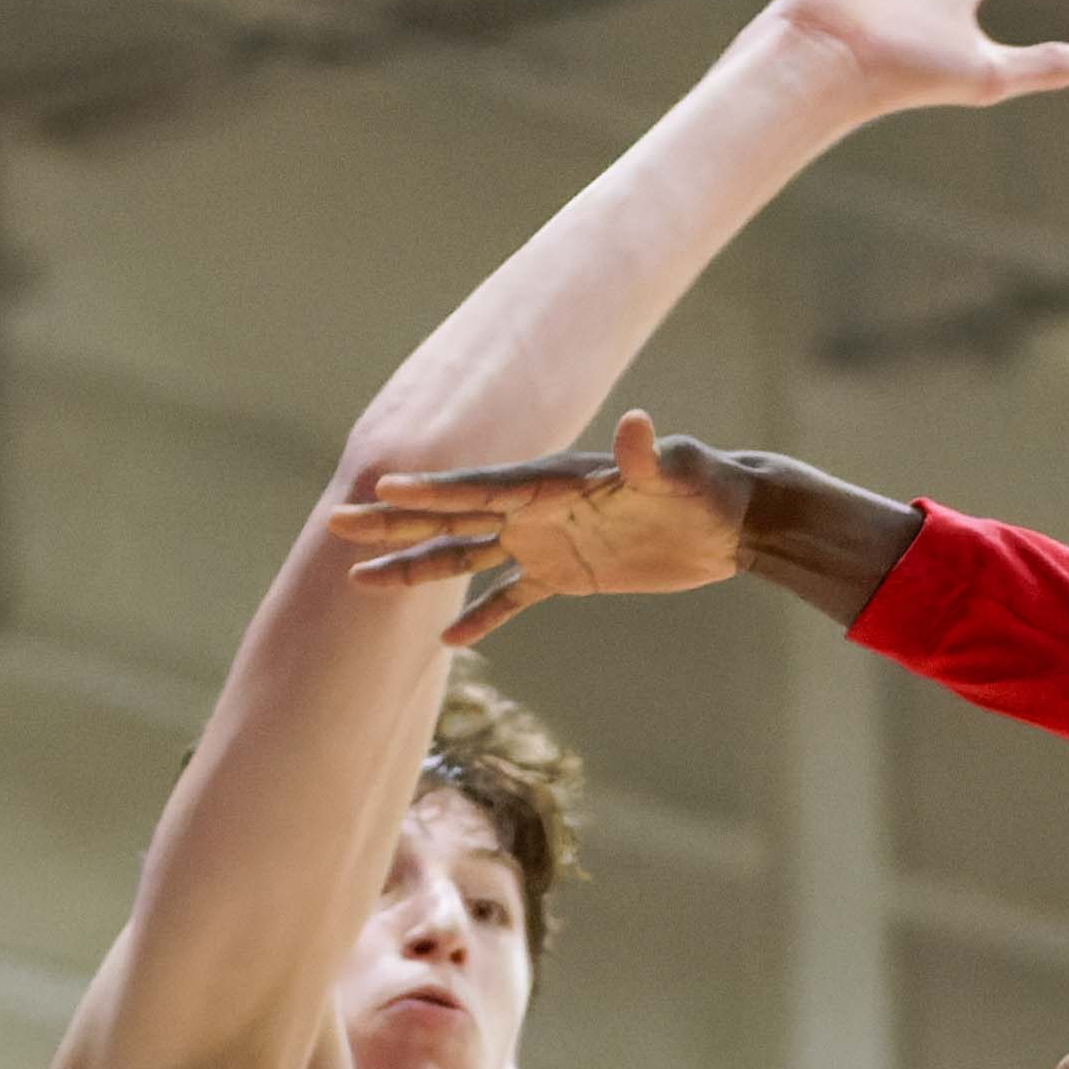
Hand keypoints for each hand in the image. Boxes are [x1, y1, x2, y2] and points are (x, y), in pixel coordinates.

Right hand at [328, 411, 751, 645]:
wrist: (733, 522)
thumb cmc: (710, 488)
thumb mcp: (684, 472)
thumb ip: (652, 457)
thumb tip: (638, 427)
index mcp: (555, 482)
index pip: (485, 489)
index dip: (436, 489)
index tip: (384, 487)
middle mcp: (538, 510)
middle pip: (453, 517)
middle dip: (395, 522)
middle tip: (335, 522)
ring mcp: (546, 543)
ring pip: (466, 557)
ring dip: (415, 570)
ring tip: (359, 582)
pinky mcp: (566, 575)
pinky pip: (511, 599)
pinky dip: (481, 618)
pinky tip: (445, 641)